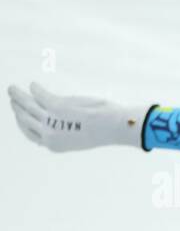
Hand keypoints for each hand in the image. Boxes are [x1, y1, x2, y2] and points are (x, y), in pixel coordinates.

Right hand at [8, 82, 147, 151]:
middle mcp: (50, 136)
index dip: (22, 124)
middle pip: (25, 120)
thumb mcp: (79, 134)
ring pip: (28, 107)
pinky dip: (35, 89)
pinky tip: (33, 84)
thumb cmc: (103, 131)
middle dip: (16, 109)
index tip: (17, 116)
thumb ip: (65, 129)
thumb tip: (56, 120)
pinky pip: (40, 96)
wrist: (115, 128)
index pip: (32, 135)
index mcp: (56, 145)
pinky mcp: (57, 107)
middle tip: (12, 100)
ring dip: (18, 96)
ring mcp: (52, 121)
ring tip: (12, 89)